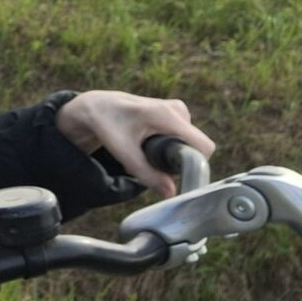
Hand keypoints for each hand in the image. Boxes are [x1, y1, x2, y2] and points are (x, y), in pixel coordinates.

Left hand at [54, 90, 215, 198]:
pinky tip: (149, 144)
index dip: (197, 164)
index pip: (203, 145)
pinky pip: (183, 137)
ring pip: (189, 143)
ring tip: (146, 150)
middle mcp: (177, 110)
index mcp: (168, 115)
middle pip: (196, 146)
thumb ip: (147, 174)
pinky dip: (170, 144)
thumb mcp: (124, 152)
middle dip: (180, 160)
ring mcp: (177, 109)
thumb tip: (172, 194)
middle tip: (152, 162)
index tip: (177, 175)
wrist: (98, 107)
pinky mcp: (174, 112)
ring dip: (173, 152)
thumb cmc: (107, 126)